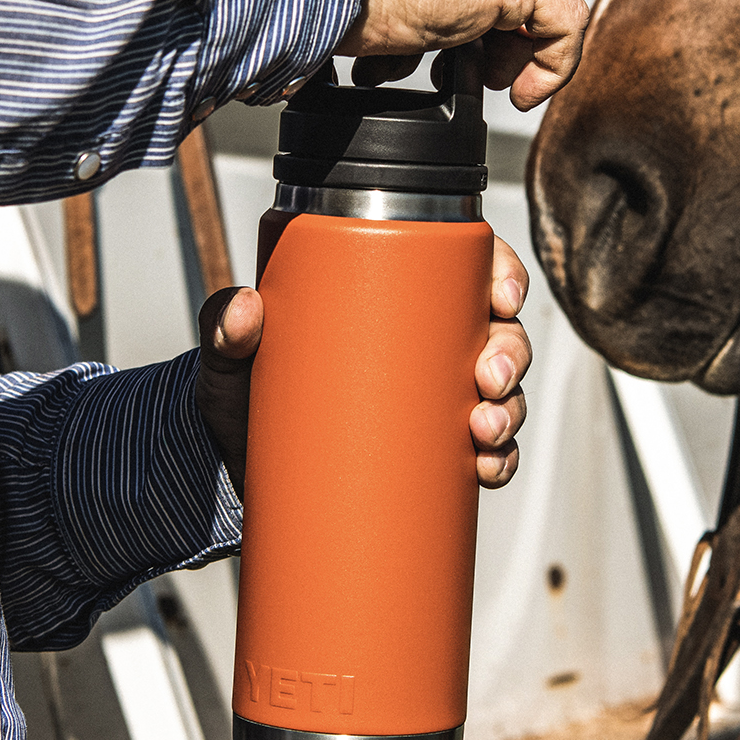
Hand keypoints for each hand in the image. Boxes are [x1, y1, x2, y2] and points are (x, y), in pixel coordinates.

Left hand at [195, 236, 532, 492]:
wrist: (234, 470)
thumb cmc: (244, 393)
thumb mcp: (232, 356)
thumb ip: (227, 326)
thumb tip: (243, 311)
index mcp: (397, 297)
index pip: (467, 269)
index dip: (504, 273)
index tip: (501, 296)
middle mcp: (428, 345)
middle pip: (498, 333)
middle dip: (510, 353)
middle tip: (487, 378)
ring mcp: (434, 400)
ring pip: (504, 394)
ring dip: (511, 411)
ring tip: (484, 431)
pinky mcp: (431, 453)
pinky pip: (487, 453)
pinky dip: (498, 461)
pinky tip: (490, 469)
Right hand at [336, 0, 588, 110]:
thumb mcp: (351, 10)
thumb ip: (372, 24)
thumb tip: (364, 64)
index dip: (479, 17)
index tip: (453, 64)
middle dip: (511, 28)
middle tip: (482, 73)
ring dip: (528, 47)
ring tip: (497, 86)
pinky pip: (566, 19)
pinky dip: (554, 64)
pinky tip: (522, 95)